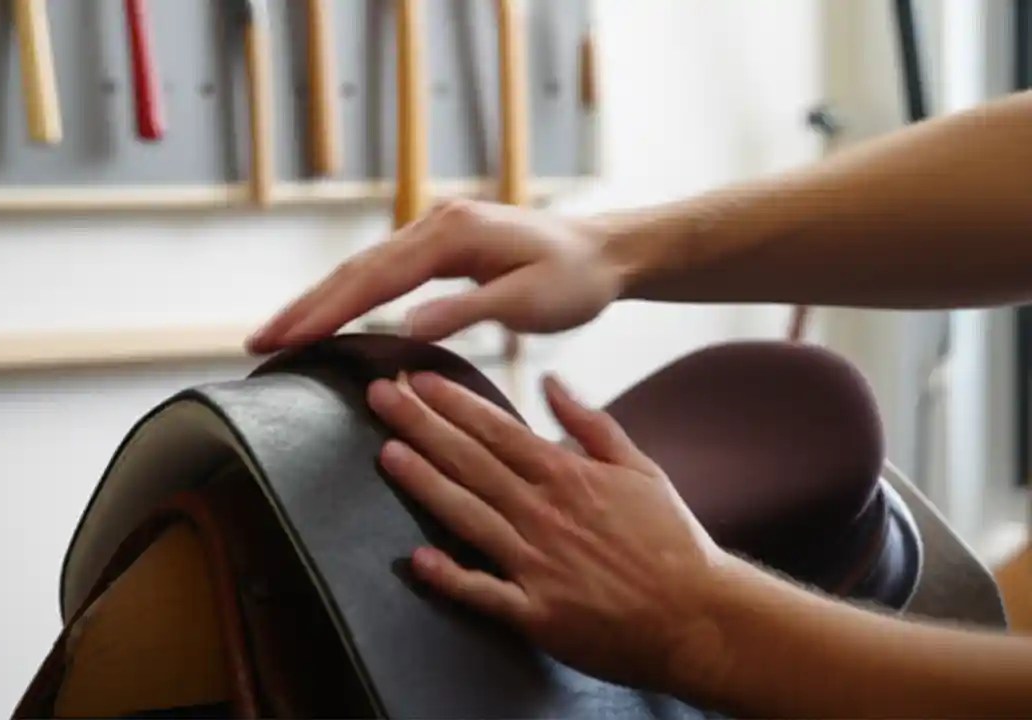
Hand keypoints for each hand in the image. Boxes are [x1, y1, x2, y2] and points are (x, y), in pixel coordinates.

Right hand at [247, 200, 636, 353]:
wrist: (604, 251)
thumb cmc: (574, 280)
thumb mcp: (530, 301)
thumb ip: (468, 312)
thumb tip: (406, 330)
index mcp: (450, 234)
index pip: (373, 279)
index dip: (324, 311)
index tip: (284, 339)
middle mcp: (433, 223)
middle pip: (354, 269)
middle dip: (304, 307)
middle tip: (258, 342)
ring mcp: (433, 230)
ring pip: (362, 268)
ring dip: (318, 301)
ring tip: (276, 333)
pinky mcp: (438, 244)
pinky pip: (381, 271)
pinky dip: (347, 295)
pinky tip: (326, 315)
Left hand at [365, 372, 733, 694]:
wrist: (700, 617)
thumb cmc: (672, 540)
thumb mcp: (641, 469)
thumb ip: (591, 424)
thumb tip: (552, 380)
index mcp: (569, 477)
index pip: (499, 430)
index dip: (453, 402)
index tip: (416, 378)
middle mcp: (546, 513)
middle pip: (472, 462)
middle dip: (422, 425)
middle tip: (379, 396)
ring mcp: (539, 563)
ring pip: (469, 515)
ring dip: (424, 483)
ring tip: (385, 455)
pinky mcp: (538, 612)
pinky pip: (486, 593)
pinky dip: (452, 578)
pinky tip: (417, 560)